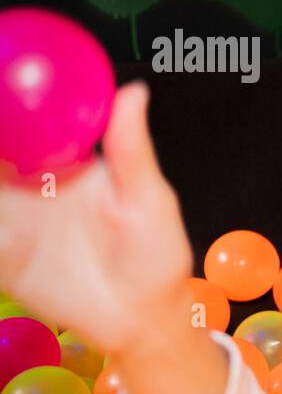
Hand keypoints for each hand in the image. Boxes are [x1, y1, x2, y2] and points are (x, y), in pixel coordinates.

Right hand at [0, 82, 194, 354]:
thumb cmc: (155, 253)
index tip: (3, 75)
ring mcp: (12, 214)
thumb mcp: (148, 198)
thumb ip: (131, 149)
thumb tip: (133, 91)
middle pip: (1, 144)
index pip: (31, 118)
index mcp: (69, 159)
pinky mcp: (1, 251)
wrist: (142, 317)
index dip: (11, 97)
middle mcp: (32, 180)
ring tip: (1, 199)